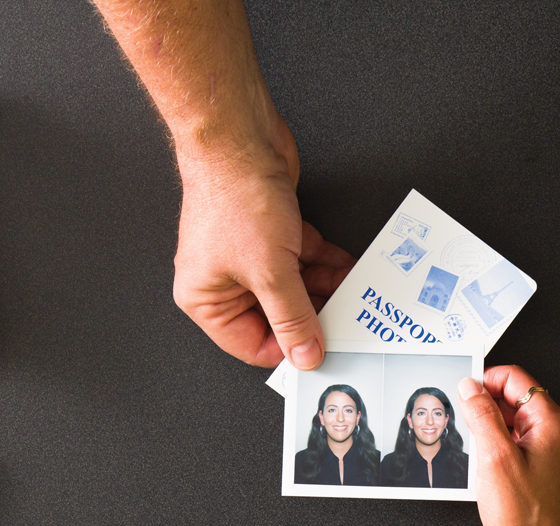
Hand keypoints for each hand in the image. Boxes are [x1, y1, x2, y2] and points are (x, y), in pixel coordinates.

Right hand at [174, 111, 354, 369]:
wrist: (240, 138)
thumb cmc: (234, 196)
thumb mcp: (270, 272)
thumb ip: (292, 317)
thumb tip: (304, 353)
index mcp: (206, 298)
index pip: (252, 344)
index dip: (289, 350)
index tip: (323, 352)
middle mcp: (223, 280)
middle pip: (277, 316)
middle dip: (314, 316)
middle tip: (346, 322)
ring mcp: (248, 255)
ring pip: (295, 287)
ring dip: (326, 288)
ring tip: (354, 295)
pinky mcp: (270, 233)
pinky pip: (302, 259)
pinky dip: (325, 263)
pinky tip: (348, 268)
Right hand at [457, 367, 559, 525]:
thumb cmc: (522, 515)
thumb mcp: (492, 456)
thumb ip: (481, 414)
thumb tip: (470, 387)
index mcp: (552, 421)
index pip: (516, 379)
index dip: (485, 381)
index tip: (464, 394)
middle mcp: (558, 430)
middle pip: (515, 396)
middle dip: (486, 405)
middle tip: (465, 423)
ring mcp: (552, 447)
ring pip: (514, 418)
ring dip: (490, 425)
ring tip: (476, 448)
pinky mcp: (543, 463)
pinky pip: (517, 438)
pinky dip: (497, 442)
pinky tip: (484, 462)